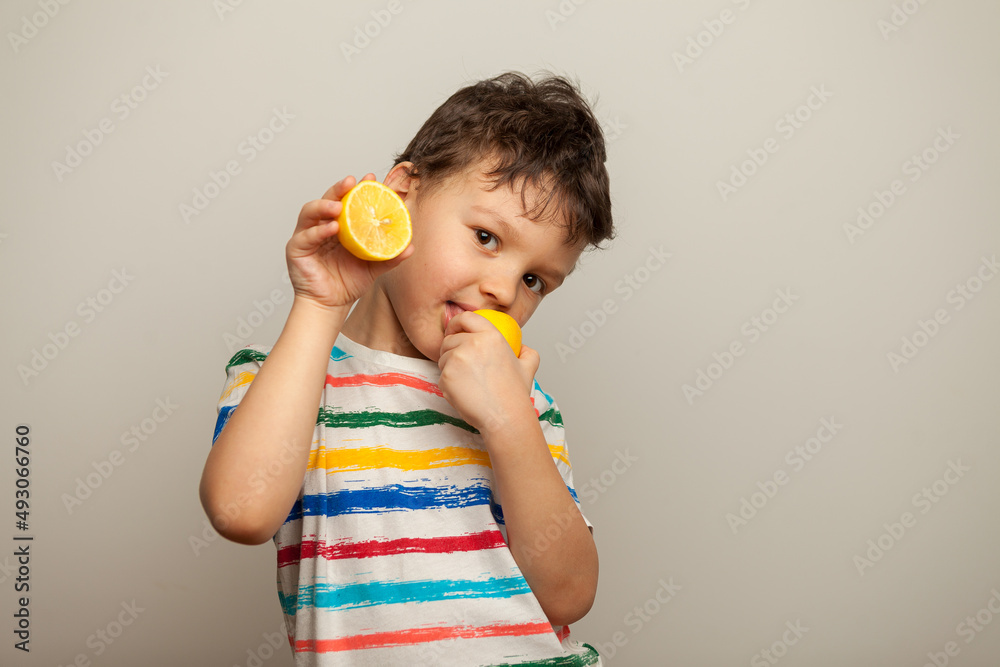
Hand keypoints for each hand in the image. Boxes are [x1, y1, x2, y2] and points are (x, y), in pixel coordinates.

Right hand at [285, 174, 413, 310]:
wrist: (331, 305)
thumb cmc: (348, 282)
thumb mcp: (373, 267)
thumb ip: (389, 256)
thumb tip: (410, 246)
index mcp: (341, 226)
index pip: (348, 201)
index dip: (358, 188)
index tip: (372, 178)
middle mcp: (322, 225)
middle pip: (328, 200)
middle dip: (339, 189)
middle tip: (352, 182)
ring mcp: (307, 235)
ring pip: (310, 212)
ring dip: (324, 205)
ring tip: (338, 206)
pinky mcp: (296, 249)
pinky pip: (305, 236)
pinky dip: (317, 231)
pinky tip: (331, 228)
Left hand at [437, 311, 539, 435]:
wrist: (505, 417)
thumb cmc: (514, 395)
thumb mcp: (528, 366)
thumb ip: (526, 352)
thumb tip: (521, 347)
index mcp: (491, 336)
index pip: (466, 317)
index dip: (456, 323)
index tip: (454, 330)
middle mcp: (473, 343)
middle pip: (449, 339)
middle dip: (451, 350)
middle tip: (462, 365)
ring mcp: (457, 359)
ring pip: (443, 358)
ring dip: (449, 367)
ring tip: (467, 382)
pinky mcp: (446, 376)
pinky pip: (441, 375)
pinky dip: (449, 384)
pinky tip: (464, 392)